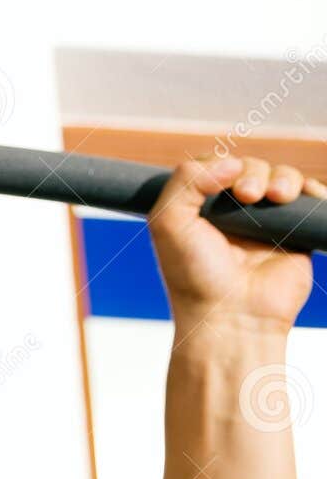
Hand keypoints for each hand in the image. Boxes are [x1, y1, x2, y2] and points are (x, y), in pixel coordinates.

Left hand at [146, 153, 323, 336]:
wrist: (232, 315)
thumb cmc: (194, 276)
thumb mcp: (168, 224)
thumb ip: (184, 182)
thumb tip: (230, 162)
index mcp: (198, 210)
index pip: (214, 165)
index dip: (220, 163)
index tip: (219, 181)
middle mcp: (231, 214)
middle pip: (251, 166)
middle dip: (253, 172)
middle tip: (248, 196)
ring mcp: (264, 223)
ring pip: (282, 177)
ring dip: (283, 177)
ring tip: (277, 197)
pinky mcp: (294, 234)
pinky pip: (310, 199)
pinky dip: (311, 191)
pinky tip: (303, 197)